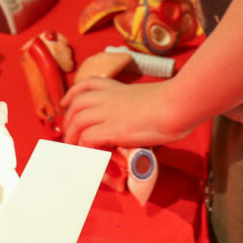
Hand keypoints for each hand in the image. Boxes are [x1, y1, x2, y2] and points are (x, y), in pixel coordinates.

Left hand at [61, 76, 195, 147]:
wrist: (176, 104)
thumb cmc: (173, 103)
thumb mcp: (151, 100)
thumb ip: (140, 108)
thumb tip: (145, 121)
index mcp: (117, 87)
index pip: (87, 84)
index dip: (72, 94)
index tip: (66, 103)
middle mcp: (108, 97)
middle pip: (76, 104)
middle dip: (68, 120)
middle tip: (68, 136)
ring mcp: (107, 112)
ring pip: (77, 122)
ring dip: (72, 138)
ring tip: (74, 151)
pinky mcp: (111, 128)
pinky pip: (87, 140)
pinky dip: (84, 150)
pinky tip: (88, 158)